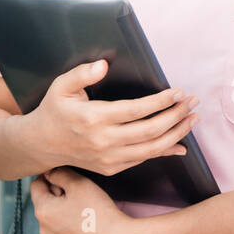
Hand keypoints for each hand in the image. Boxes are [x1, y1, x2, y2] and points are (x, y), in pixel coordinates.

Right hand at [25, 59, 200, 175]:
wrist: (40, 145)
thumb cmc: (54, 111)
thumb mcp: (61, 86)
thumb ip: (83, 73)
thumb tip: (104, 65)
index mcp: (93, 119)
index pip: (136, 111)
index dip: (161, 102)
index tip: (177, 92)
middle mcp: (103, 141)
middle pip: (150, 131)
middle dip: (176, 115)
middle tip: (193, 102)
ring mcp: (108, 158)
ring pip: (151, 149)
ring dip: (176, 134)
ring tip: (192, 119)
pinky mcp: (111, 168)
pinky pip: (143, 160)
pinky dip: (164, 152)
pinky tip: (180, 143)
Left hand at [31, 166, 142, 233]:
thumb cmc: (98, 212)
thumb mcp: (79, 183)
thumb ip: (60, 173)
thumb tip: (50, 172)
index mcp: (43, 211)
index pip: (37, 185)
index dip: (52, 177)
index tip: (68, 178)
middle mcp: (44, 230)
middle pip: (46, 203)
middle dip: (59, 195)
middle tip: (80, 194)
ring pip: (55, 220)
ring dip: (65, 212)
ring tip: (86, 210)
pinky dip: (73, 227)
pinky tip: (88, 225)